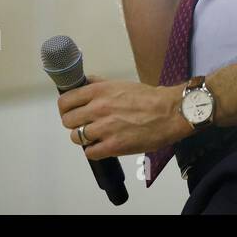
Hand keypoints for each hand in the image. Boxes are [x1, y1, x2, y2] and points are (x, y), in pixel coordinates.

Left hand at [57, 75, 194, 160]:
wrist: (170, 112)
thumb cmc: (148, 97)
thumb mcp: (120, 84)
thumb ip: (99, 84)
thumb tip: (83, 83)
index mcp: (99, 91)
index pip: (66, 101)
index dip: (65, 108)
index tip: (70, 112)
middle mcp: (98, 109)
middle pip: (68, 121)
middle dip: (74, 124)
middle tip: (85, 125)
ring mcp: (104, 129)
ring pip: (76, 137)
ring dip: (84, 138)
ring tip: (96, 136)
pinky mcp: (113, 146)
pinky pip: (90, 153)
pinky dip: (94, 151)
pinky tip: (103, 146)